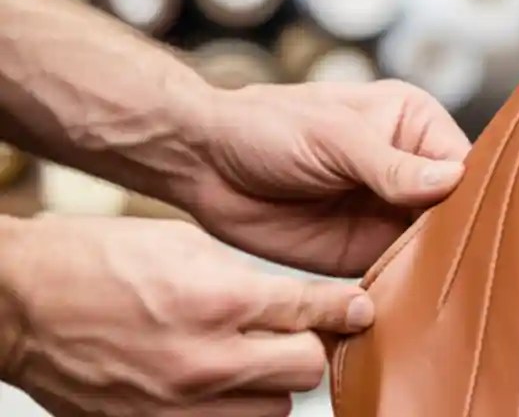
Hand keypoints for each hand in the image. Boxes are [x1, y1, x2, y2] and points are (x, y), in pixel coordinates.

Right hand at [0, 215, 372, 416]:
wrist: (18, 303)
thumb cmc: (97, 261)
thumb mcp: (185, 244)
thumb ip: (251, 278)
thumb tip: (306, 304)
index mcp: (216, 299)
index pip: (313, 312)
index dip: (344, 309)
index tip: (359, 308)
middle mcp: (203, 360)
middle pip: (305, 369)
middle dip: (306, 347)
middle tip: (290, 331)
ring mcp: (177, 406)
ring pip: (274, 412)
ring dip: (271, 386)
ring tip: (246, 358)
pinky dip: (234, 411)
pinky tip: (218, 384)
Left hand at [180, 80, 470, 276]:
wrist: (203, 163)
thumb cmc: (266, 126)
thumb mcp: (333, 137)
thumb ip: (390, 164)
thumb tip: (452, 180)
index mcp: (413, 124)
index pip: (465, 164)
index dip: (475, 195)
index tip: (483, 225)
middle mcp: (410, 170)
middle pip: (456, 210)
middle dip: (461, 237)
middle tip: (474, 270)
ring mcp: (389, 213)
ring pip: (431, 246)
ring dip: (436, 268)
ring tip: (449, 292)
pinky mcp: (362, 251)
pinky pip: (397, 274)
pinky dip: (404, 291)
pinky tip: (412, 305)